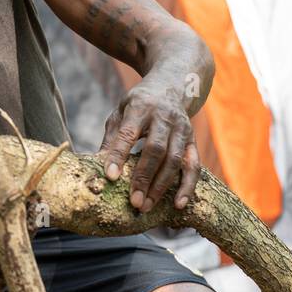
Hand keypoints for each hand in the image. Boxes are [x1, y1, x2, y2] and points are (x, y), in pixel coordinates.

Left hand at [98, 81, 200, 212]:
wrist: (172, 85)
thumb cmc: (138, 104)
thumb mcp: (120, 112)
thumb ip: (112, 138)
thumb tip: (97, 166)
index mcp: (140, 107)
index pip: (128, 133)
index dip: (119, 155)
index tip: (110, 176)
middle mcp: (164, 117)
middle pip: (156, 149)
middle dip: (144, 177)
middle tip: (133, 201)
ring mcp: (182, 129)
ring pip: (175, 160)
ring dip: (161, 186)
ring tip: (146, 206)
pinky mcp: (193, 140)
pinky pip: (194, 165)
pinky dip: (188, 186)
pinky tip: (179, 204)